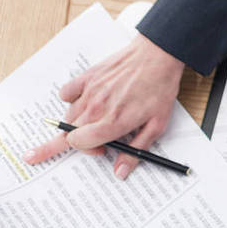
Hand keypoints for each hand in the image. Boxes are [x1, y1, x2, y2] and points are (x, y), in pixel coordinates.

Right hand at [22, 32, 184, 179]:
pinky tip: (84, 100)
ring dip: (78, 123)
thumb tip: (120, 172)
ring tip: (98, 118)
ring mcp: (89, 91)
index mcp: (111, 122)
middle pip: (68, 133)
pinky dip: (70, 99)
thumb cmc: (159, 88)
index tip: (102, 148)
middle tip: (97, 139)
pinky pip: (66, 92)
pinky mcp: (88, 76)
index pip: (77, 144)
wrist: (158, 55)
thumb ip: (136, 151)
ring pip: (69, 115)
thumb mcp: (156, 125)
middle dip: (78, 141)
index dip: (88, 150)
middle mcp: (96, 108)